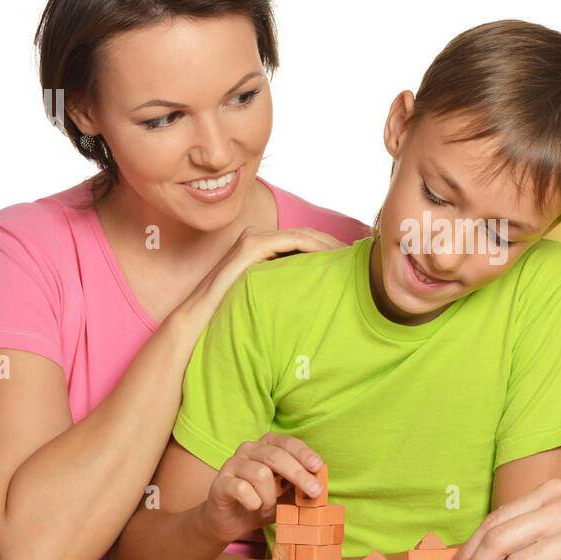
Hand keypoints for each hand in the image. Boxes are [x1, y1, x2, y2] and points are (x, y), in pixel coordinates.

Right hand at [182, 226, 346, 328]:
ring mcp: (253, 239)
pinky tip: (334, 259)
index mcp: (262, 248)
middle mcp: (258, 238)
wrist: (198, 323)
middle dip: (336, 246)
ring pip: (304, 236)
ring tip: (352, 260)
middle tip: (361, 259)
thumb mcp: (267, 298)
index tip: (354, 263)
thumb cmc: (232, 316)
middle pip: (308, 236)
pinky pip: (294, 241)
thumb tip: (319, 301)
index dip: (331, 250)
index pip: (304, 242)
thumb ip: (287, 290)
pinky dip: (317, 247)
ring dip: (331, 245)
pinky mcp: (252, 246)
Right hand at [199, 432, 324, 543]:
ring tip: (267, 507)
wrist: (231, 522)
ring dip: (270, 497)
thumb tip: (319, 485)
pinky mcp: (220, 482)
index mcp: (266, 446)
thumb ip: (300, 487)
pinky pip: (242, 489)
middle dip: (298, 474)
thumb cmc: (262, 503)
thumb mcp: (286, 496)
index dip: (304, 453)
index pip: (287, 443)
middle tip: (315, 492)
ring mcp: (232, 464)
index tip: (318, 467)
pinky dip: (254, 502)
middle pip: (276, 456)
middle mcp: (248, 449)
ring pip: (260, 474)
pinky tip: (253, 507)